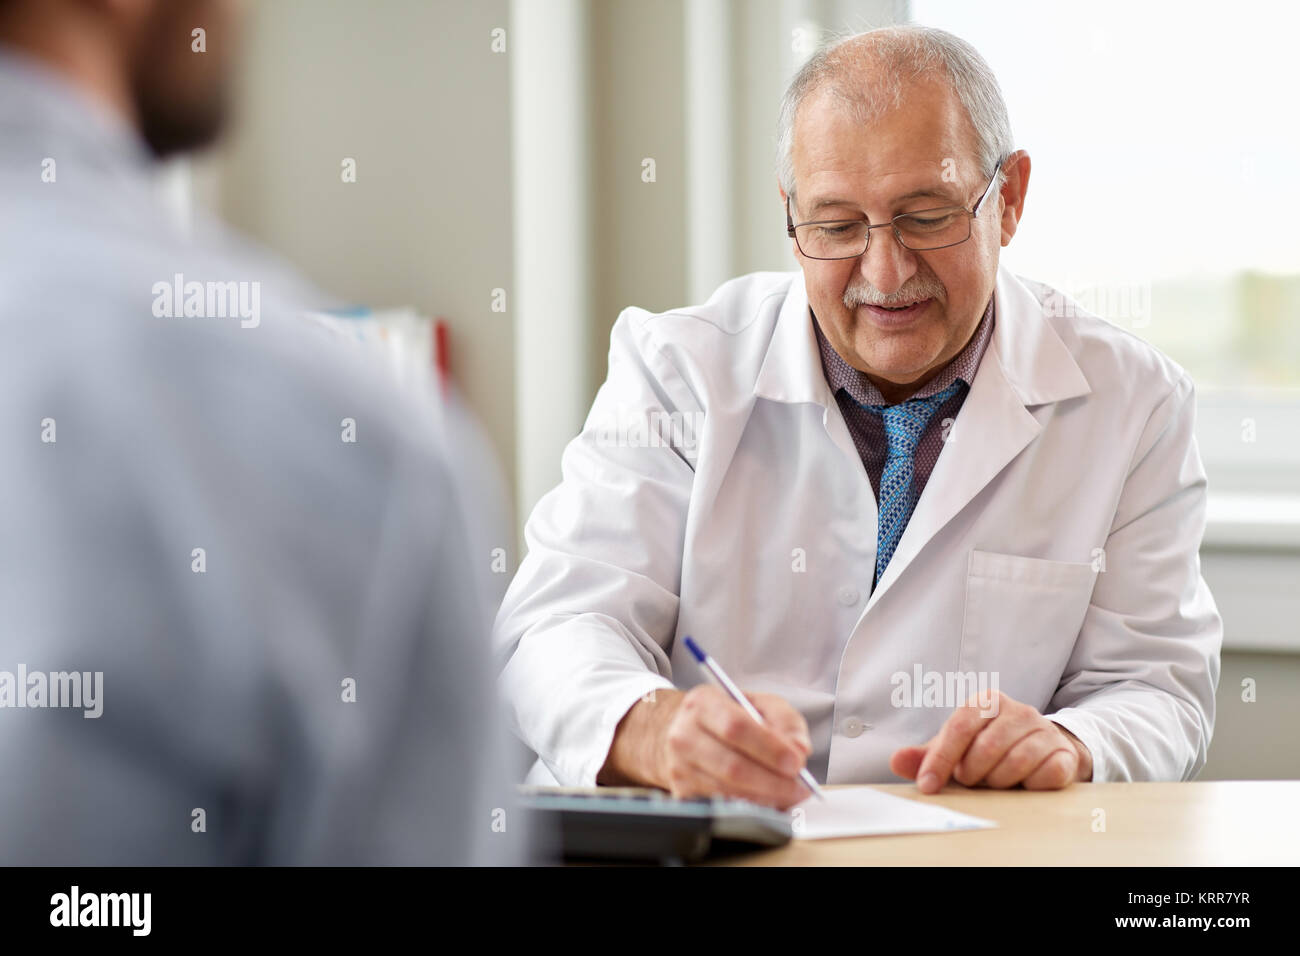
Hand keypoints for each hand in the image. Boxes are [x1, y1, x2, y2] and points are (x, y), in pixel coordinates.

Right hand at [598, 686, 813, 809]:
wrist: (682, 731)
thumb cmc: (725, 717)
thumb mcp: (757, 703)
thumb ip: (784, 720)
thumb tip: (799, 750)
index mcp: (703, 703)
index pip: (736, 727)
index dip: (769, 748)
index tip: (796, 762)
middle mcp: (684, 735)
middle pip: (732, 766)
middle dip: (773, 781)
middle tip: (799, 787)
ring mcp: (679, 767)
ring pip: (727, 791)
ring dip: (765, 798)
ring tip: (789, 795)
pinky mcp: (682, 793)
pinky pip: (721, 807)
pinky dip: (750, 808)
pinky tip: (767, 801)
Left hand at [889, 691, 1091, 792]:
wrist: (1042, 751)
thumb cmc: (991, 750)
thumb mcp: (956, 751)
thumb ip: (926, 756)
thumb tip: (896, 761)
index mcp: (986, 702)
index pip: (958, 728)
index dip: (940, 759)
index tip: (928, 786)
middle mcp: (1017, 710)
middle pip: (986, 748)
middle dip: (973, 774)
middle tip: (974, 780)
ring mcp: (1044, 730)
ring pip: (1016, 762)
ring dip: (1000, 782)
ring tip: (997, 782)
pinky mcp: (1065, 753)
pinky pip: (1046, 774)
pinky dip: (1030, 785)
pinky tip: (1024, 785)